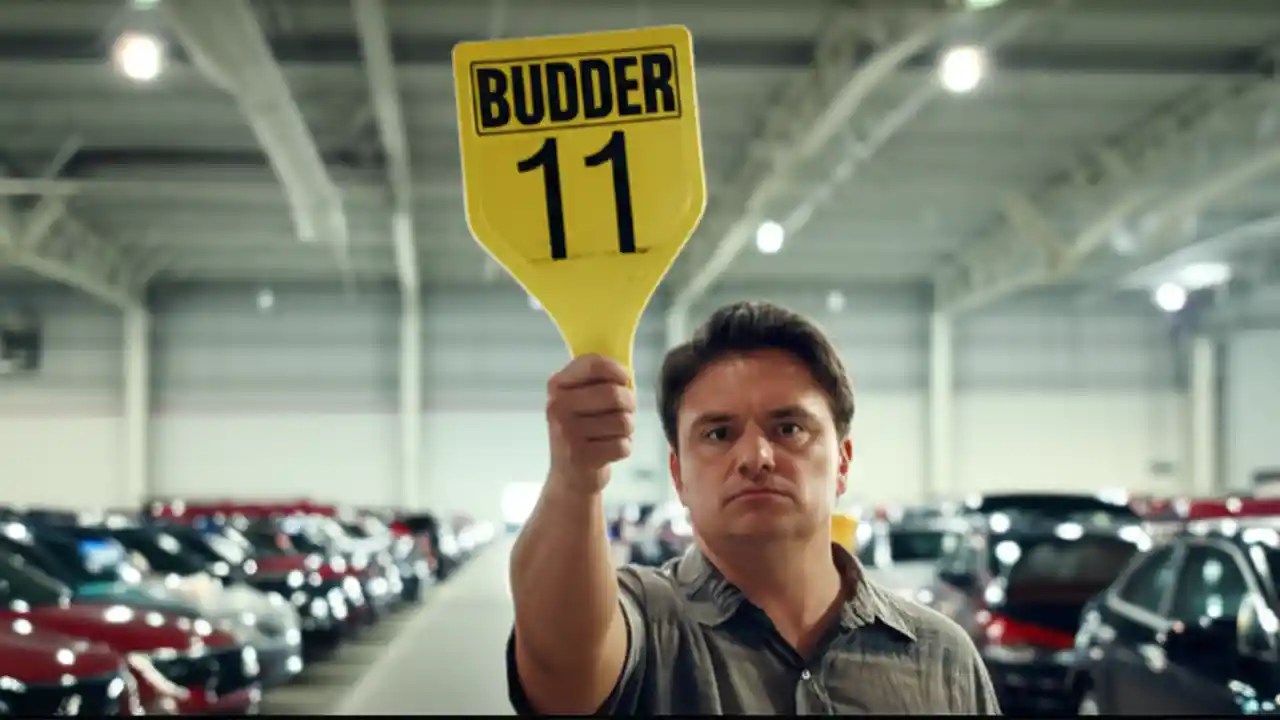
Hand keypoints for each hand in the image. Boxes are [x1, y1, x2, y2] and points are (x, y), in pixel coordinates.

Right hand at [545, 354, 636, 494]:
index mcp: (557, 386)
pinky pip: (622, 445)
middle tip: (625, 413)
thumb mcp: (581, 399)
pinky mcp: (580, 457)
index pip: (593, 364)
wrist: (570, 476)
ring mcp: (566, 433)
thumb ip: (599, 380)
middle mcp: (557, 407)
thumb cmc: (584, 430)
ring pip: (623, 421)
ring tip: (613, 434)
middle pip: (614, 394)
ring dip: (627, 430)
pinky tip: (608, 451)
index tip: (624, 379)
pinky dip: (623, 449)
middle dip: (629, 405)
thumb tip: (627, 370)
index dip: (617, 370)